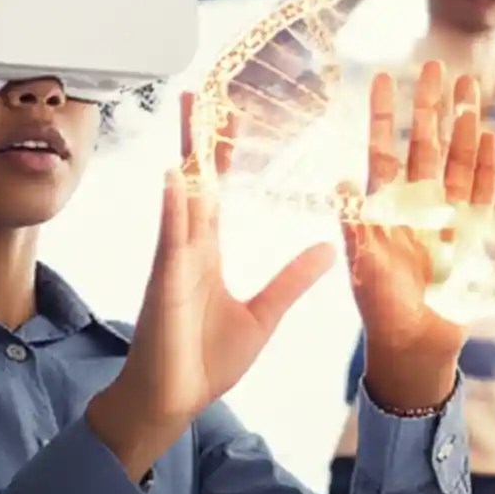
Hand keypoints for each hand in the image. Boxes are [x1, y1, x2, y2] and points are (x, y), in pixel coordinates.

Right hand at [88, 92, 335, 478]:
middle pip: (193, 180)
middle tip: (200, 90)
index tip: (228, 112)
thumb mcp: (263, 317)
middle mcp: (187, 249)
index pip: (215, 190)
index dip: (221, 152)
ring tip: (191, 111)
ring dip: (187, 153)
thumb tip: (329, 249)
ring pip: (181, 197)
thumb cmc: (204, 362)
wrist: (170, 403)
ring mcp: (173, 264)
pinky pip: (171, 240)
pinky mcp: (165, 286)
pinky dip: (174, 209)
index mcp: (205, 254)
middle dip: (197, 135)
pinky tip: (177, 178)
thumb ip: (291, 280)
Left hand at [342, 62, 494, 409]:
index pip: (381, 149)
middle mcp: (413, 204)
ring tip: (468, 87)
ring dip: (461, 125)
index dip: (383, 114)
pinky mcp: (470, 236)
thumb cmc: (380, 308)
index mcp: (382, 207)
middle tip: (435, 64)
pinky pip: (479, 193)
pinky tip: (488, 135)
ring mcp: (444, 217)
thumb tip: (337, 180)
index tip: (383, 74)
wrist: (414, 344)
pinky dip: (484, 166)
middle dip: (429, 106)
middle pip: (423, 144)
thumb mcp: (361, 264)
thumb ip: (354, 223)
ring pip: (455, 161)